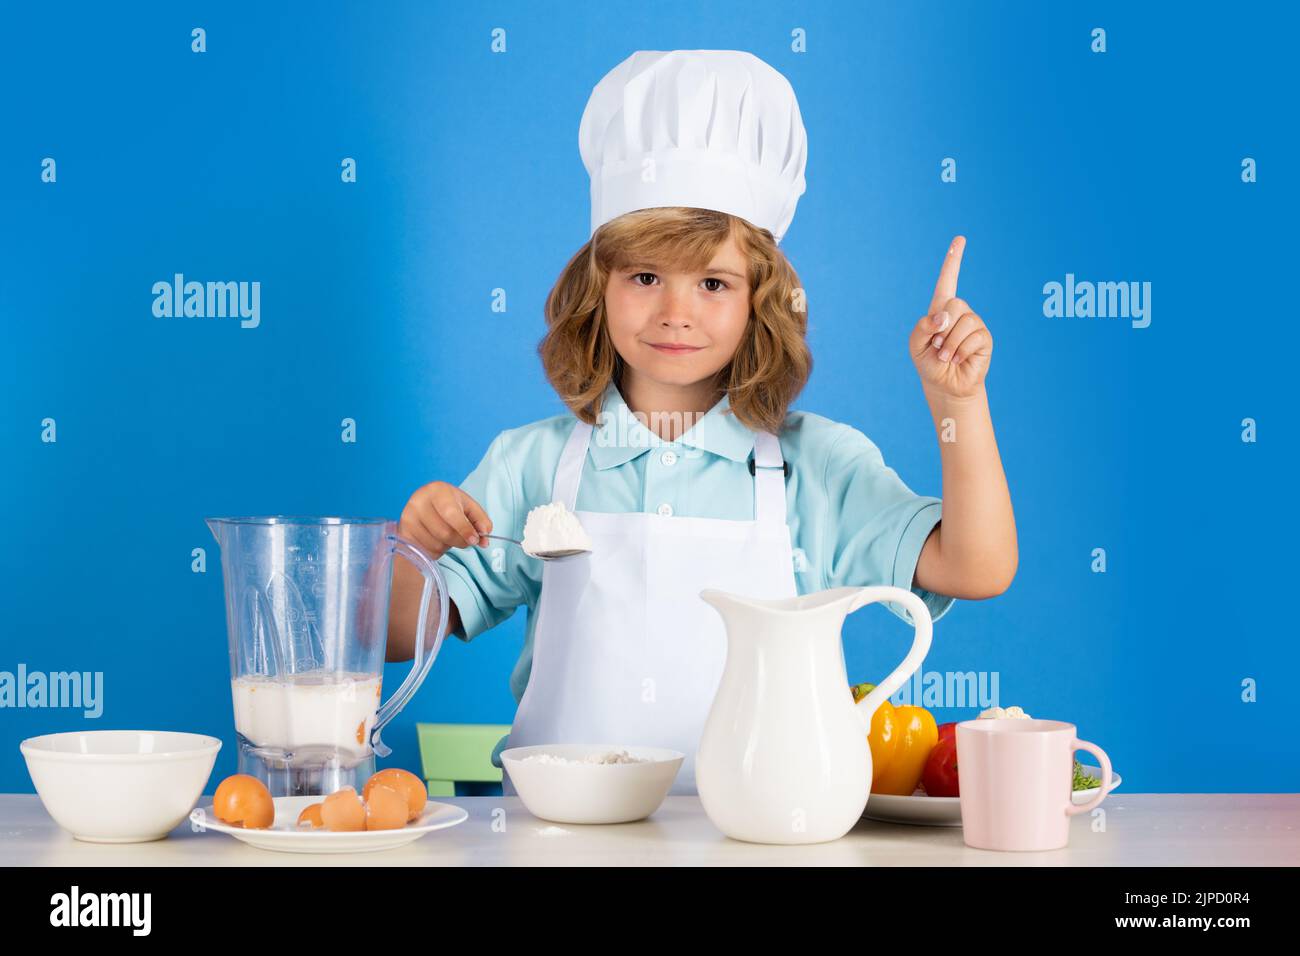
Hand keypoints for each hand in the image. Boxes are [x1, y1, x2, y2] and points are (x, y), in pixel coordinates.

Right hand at [399, 481, 492, 559]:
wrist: (425, 504)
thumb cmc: (449, 504)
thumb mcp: (468, 506)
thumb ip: (481, 519)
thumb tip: (485, 534)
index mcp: (436, 491)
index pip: (450, 513)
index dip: (464, 529)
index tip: (475, 540)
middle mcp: (418, 502)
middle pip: (444, 533)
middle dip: (460, 541)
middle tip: (467, 541)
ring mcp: (408, 518)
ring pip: (435, 544)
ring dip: (448, 546)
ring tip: (449, 536)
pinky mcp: (403, 533)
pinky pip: (425, 551)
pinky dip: (437, 551)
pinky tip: (438, 541)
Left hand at [909, 235, 992, 400]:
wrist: (944, 385)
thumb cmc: (929, 363)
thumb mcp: (915, 345)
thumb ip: (922, 327)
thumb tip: (943, 317)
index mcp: (941, 309)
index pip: (948, 281)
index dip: (954, 260)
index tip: (960, 239)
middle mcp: (960, 313)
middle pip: (954, 303)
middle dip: (942, 327)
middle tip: (936, 346)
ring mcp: (974, 324)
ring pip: (964, 321)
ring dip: (949, 344)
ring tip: (945, 356)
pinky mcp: (984, 338)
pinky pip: (973, 337)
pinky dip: (959, 352)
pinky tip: (957, 360)